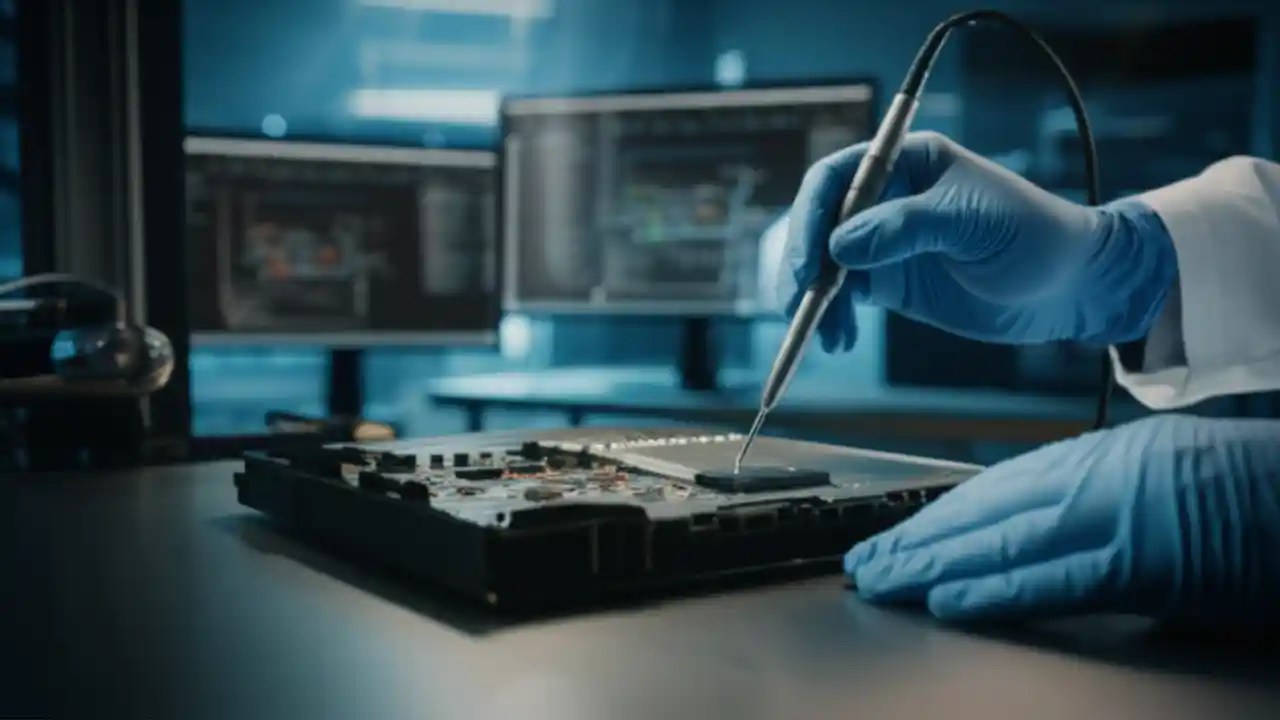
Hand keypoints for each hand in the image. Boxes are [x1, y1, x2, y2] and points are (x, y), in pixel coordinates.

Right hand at [777, 131, 1177, 351]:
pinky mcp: (891, 281)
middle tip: (799, 302)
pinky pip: (844, 295)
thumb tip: (838, 247)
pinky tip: (837, 339)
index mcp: (906, 162)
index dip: (812, 216)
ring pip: (824, 263)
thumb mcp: (970, 223)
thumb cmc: (1032, 236)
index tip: (808, 261)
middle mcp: (886, 198)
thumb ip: (905, 228)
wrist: (1069, 286)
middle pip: (819, 222)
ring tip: (821, 333)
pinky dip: (831, 316)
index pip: (836, 178)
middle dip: (802, 262)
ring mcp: (885, 242)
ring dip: (812, 297)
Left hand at [845, 415, 1279, 622]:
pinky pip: (1052, 579)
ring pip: (1000, 541)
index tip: (900, 532)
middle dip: (917, 538)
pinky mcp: (1141, 561)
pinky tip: (948, 599)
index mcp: (1100, 456)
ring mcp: (1115, 516)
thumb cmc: (1255, 483)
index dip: (942, 515)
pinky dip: (996, 590)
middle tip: (866, 559)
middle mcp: (1094, 476)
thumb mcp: (1162, 471)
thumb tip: (1053, 531)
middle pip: (984, 511)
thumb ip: (1102, 496)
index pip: (997, 487)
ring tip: (883, 579)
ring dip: (932, 564)